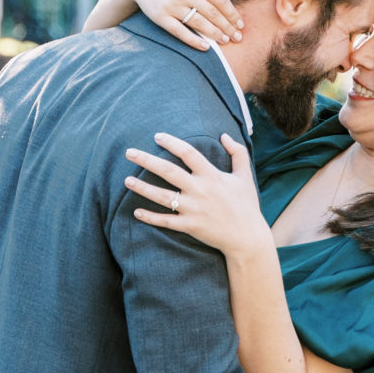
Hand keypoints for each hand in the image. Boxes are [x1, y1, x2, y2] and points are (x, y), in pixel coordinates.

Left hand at [125, 132, 266, 256]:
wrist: (247, 237)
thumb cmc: (246, 205)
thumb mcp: (245, 176)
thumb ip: (238, 153)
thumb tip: (224, 135)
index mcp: (212, 175)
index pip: (188, 153)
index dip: (172, 143)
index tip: (157, 136)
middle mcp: (200, 190)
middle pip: (168, 171)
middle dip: (146, 160)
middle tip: (129, 152)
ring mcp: (193, 209)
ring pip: (162, 196)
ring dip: (142, 188)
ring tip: (126, 180)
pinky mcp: (190, 226)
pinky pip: (166, 221)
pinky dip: (150, 217)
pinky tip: (136, 212)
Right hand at [127, 0, 242, 49]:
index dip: (232, 13)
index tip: (240, 24)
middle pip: (212, 13)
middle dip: (227, 27)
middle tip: (238, 37)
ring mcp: (171, 5)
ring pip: (199, 24)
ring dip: (215, 35)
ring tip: (226, 41)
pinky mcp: (160, 17)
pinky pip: (180, 32)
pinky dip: (194, 41)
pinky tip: (206, 48)